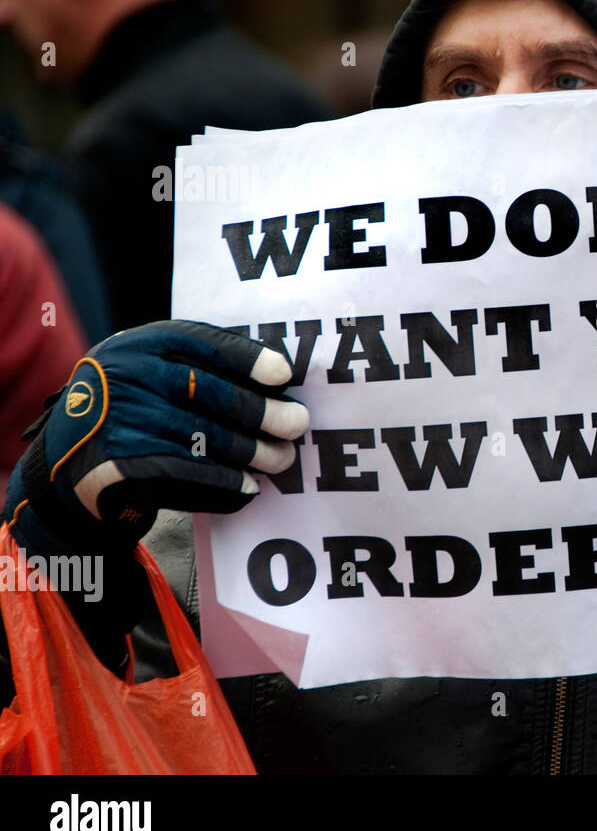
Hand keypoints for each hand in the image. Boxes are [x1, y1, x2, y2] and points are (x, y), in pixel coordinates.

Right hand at [3, 320, 309, 550]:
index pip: (202, 343)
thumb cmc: (130, 411)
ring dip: (253, 452)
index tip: (284, 375)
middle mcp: (126, 376)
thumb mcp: (149, 374)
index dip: (248, 359)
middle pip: (212, 394)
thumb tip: (278, 384)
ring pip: (206, 437)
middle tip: (297, 424)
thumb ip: (197, 368)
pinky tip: (250, 487)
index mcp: (138, 345)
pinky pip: (188, 474)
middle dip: (263, 413)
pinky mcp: (119, 465)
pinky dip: (225, 483)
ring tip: (282, 459)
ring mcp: (120, 420)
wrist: (64, 462)